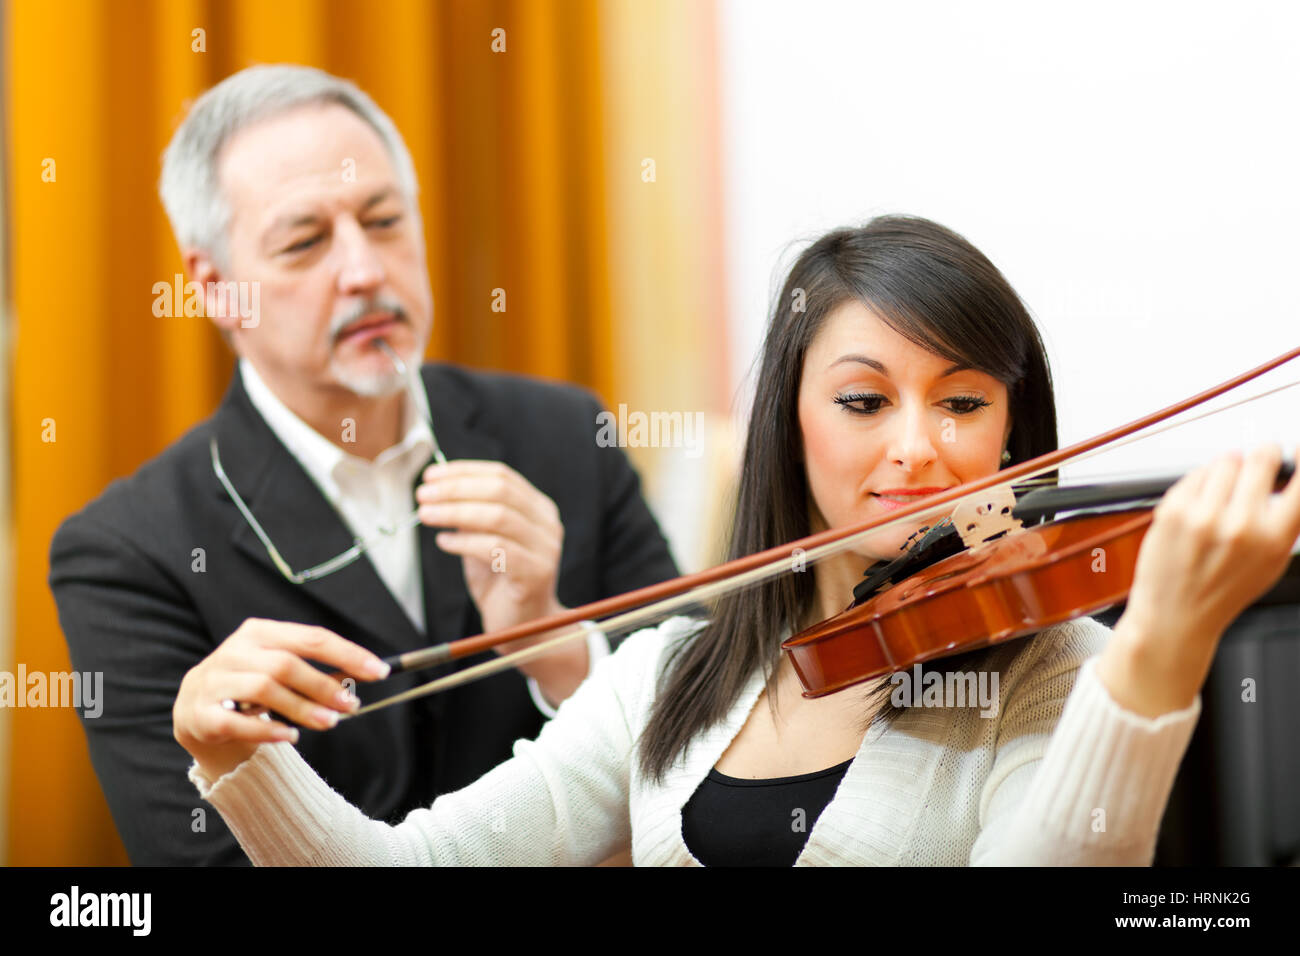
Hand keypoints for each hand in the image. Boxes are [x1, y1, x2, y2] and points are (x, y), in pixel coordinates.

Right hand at [173, 619, 390, 781]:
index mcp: (259, 632)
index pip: (311, 637)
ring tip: (330, 722)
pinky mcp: (200, 714)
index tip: (378, 670)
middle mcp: (235, 651)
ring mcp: (214, 681)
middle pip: (287, 664)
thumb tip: (357, 680)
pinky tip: (291, 737)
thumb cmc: (249, 686)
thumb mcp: (278, 669)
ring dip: (303, 707)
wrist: (196, 710)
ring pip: (265, 689)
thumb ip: (312, 672)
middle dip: (324, 685)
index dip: (348, 653)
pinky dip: (268, 730)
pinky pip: (237, 722)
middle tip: (352, 705)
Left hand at [416, 460, 565, 638]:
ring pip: (497, 517)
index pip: (502, 475)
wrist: (523, 629)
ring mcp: (545, 549)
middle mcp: (547, 524)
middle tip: (423, 494)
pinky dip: (464, 542)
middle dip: (456, 488)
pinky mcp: (535, 574)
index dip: (464, 471)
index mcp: (538, 509)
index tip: (431, 475)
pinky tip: (443, 542)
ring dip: (455, 512)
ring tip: (426, 515)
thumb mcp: (481, 541)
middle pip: (500, 491)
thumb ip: (470, 516)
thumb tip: (438, 490)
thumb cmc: (500, 582)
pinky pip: (496, 548)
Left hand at [1097, 444, 1299, 716]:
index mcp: (1274, 538)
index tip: (1293, 452)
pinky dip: (1200, 482)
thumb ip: (1283, 520)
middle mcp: (1240, 525)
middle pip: (1259, 458)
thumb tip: (1289, 474)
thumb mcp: (1271, 560)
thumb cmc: (1224, 589)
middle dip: (1260, 457)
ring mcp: (1203, 515)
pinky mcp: (1173, 510)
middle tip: (1257, 464)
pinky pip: (1194, 474)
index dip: (1298, 460)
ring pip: (1225, 461)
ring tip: (1224, 493)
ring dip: (1228, 469)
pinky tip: (1200, 504)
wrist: (1176, 613)